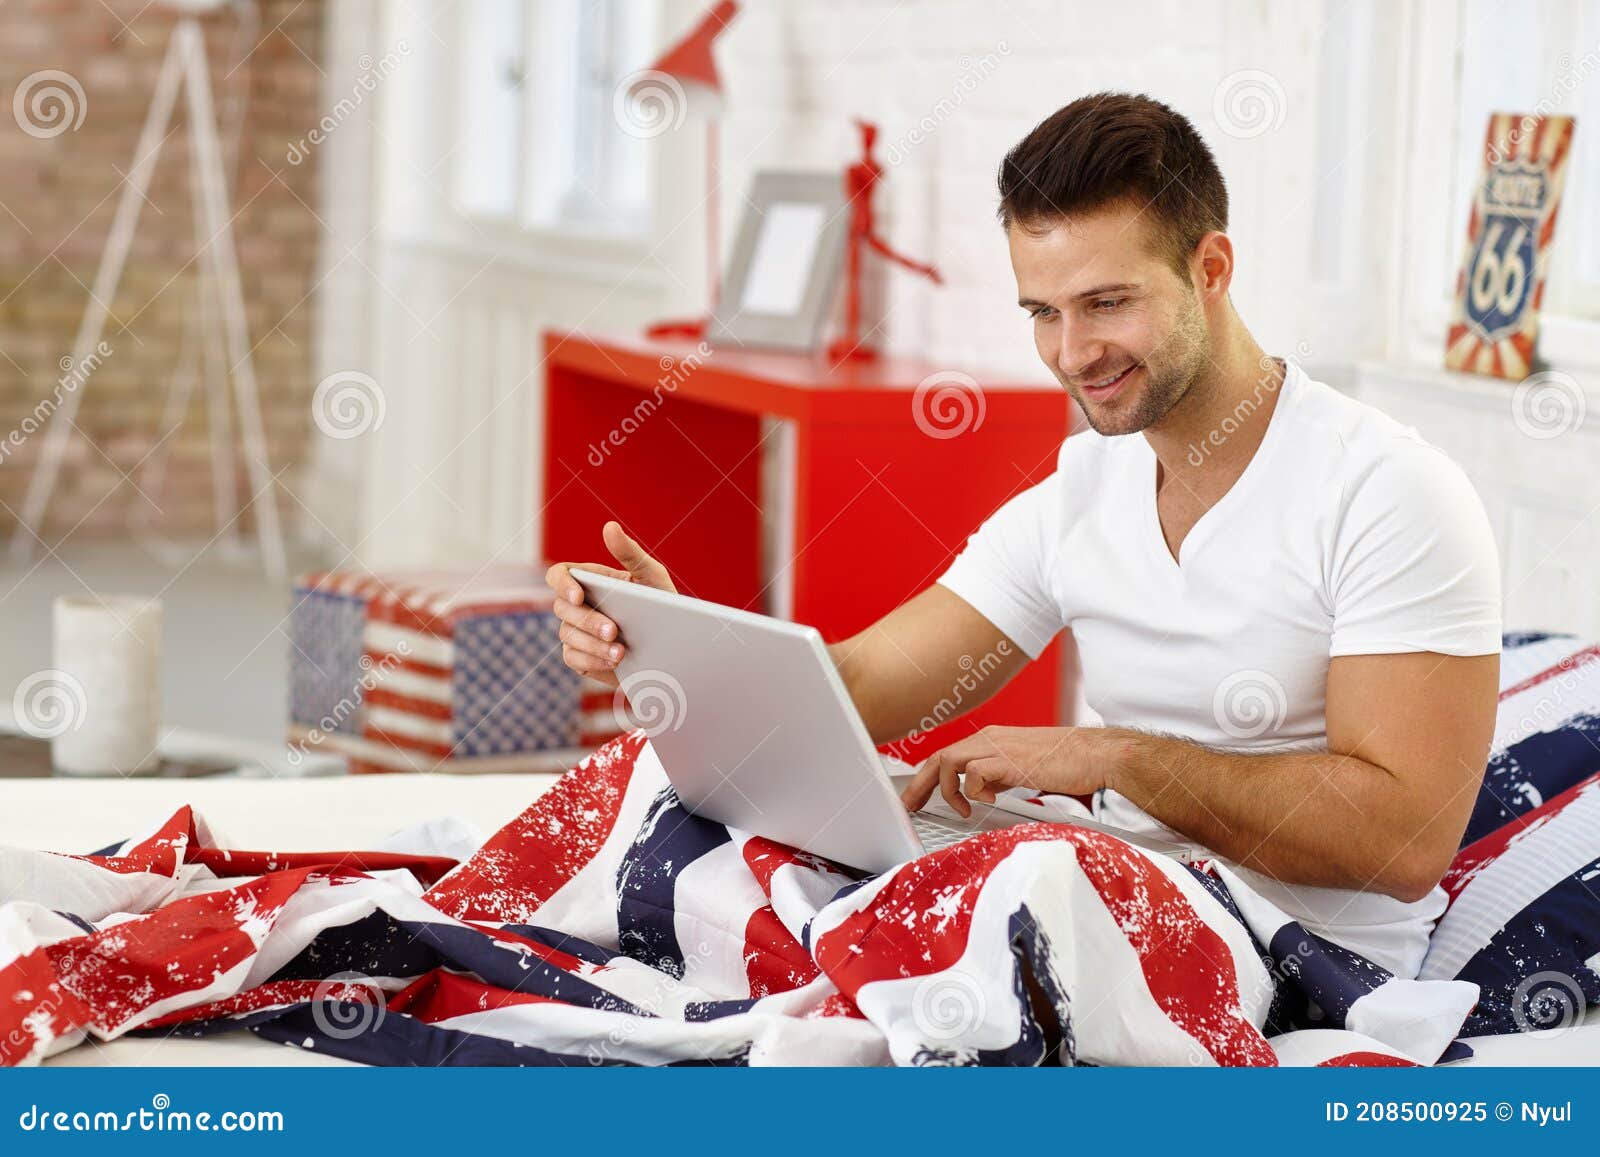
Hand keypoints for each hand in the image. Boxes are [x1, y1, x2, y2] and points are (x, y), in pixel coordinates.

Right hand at [546, 521, 675, 688]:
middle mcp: (576, 604)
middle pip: (563, 609)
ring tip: (621, 652)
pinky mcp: (580, 657)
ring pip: (569, 635)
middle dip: (589, 621)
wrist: (671, 642)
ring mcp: (575, 631)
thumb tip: (609, 526)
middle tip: (614, 631)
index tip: (578, 596)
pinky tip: (614, 663)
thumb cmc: (660, 602)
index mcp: (588, 579)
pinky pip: (574, 658)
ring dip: (594, 645)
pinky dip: (593, 661)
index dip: (562, 584)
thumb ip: (630, 552)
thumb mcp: (651, 575)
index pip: (558, 575)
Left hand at [900, 726, 1111, 817]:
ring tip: (962, 808)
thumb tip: (982, 790)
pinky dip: (975, 791)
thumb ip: (999, 775)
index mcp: (993, 739)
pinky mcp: (1008, 760)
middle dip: (920, 784)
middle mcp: (990, 739)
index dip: (927, 777)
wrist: (1095, 756)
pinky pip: (972, 774)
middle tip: (910, 806)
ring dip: (947, 789)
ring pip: (947, 762)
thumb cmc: (1068, 763)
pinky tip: (991, 800)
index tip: (917, 796)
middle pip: (938, 757)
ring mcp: (998, 747)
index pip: (948, 755)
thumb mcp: (1023, 769)